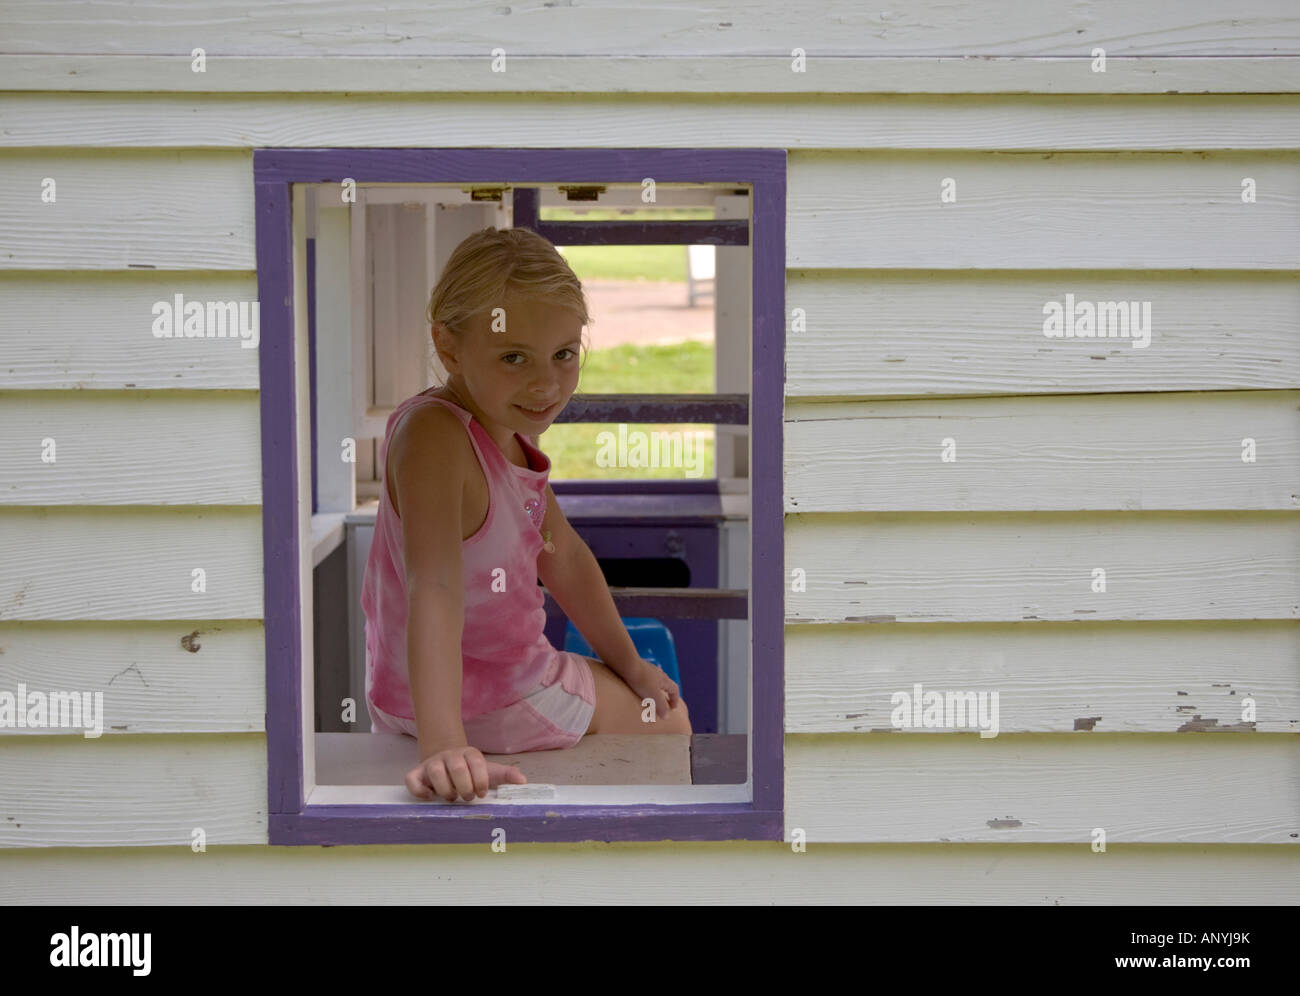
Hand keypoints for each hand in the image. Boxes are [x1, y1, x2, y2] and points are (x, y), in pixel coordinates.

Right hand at [405, 744, 526, 801]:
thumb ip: (506, 775)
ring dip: (445, 789)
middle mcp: (450, 756)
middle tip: (467, 797)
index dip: (480, 779)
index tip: (482, 793)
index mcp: (470, 754)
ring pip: (435, 771)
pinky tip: (429, 797)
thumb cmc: (470, 771)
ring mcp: (432, 763)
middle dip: (464, 786)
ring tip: (452, 797)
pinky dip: (418, 789)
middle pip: (457, 767)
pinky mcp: (417, 772)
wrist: (446, 758)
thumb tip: (523, 781)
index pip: (476, 762)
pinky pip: (412, 779)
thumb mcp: (489, 771)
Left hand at [623, 658, 681, 724]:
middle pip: (665, 684)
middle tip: (662, 702)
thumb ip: (661, 706)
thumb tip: (666, 716)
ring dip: (654, 689)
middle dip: (665, 694)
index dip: (675, 699)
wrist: (627, 665)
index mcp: (664, 679)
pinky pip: (644, 678)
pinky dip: (644, 685)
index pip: (674, 689)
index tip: (673, 708)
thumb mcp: (653, 696)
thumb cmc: (642, 681)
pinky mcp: (637, 668)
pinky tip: (637, 688)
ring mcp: (647, 669)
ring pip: (654, 680)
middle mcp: (658, 673)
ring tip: (649, 697)